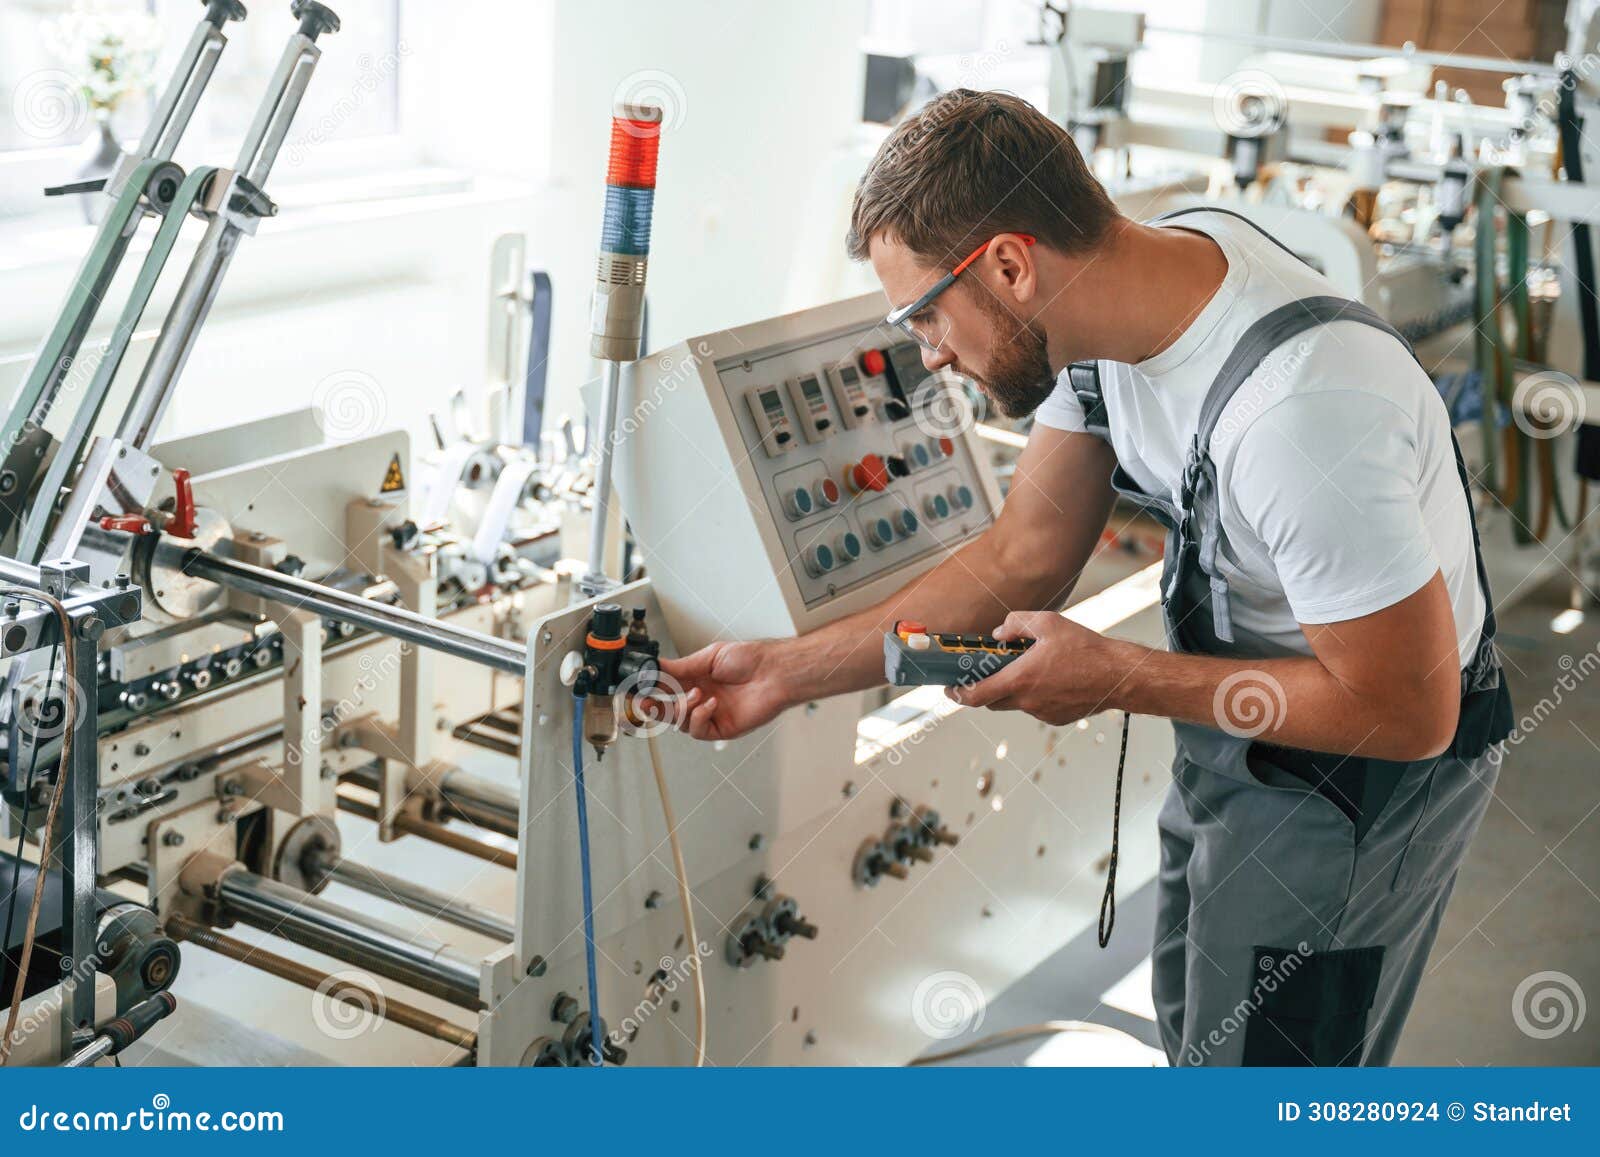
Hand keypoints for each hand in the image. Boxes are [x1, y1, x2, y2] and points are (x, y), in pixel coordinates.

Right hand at [656, 640, 793, 740]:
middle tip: (645, 702)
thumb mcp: (710, 656)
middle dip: (653, 708)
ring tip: (698, 693)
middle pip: (668, 710)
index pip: (666, 687)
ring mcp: (711, 715)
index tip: (639, 686)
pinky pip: (698, 730)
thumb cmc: (752, 660)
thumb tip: (657, 666)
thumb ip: (682, 666)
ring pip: (680, 723)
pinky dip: (699, 716)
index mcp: (698, 679)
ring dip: (683, 708)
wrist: (774, 672)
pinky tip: (711, 703)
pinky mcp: (722, 728)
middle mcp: (702, 698)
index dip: (651, 689)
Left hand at [947, 611, 1132, 725]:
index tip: (949, 688)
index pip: (976, 695)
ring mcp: (1042, 712)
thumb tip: (998, 633)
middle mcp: (1027, 701)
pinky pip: (1036, 706)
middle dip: (985, 687)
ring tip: (1029, 667)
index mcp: (1020, 679)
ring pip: (1016, 702)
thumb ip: (1015, 623)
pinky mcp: (1056, 718)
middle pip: (992, 700)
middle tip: (985, 672)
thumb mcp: (1047, 623)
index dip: (957, 694)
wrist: (1118, 676)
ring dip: (1014, 688)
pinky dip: (1034, 694)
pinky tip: (1050, 677)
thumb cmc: (1085, 648)